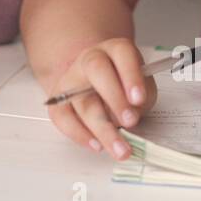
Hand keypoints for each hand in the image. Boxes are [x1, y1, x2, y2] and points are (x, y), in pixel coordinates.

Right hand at [45, 38, 155, 158]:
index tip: (139, 99)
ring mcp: (72, 78)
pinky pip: (62, 117)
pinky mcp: (58, 98)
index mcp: (116, 51)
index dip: (131, 76)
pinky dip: (80, 134)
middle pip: (97, 72)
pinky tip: (96, 145)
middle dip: (114, 99)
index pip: (123, 55)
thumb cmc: (125, 87)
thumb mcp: (142, 87)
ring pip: (81, 100)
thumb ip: (142, 97)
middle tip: (130, 122)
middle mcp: (91, 59)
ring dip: (102, 128)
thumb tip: (131, 115)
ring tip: (120, 149)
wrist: (96, 84)